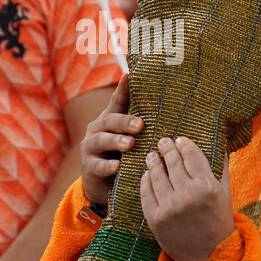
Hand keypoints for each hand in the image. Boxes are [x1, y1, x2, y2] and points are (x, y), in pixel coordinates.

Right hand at [80, 74, 142, 206]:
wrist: (103, 184)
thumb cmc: (123, 155)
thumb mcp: (131, 137)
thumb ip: (143, 123)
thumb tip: (170, 106)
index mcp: (110, 119)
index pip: (117, 101)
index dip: (123, 89)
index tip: (130, 76)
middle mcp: (97, 130)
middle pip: (109, 121)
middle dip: (124, 121)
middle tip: (140, 125)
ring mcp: (91, 148)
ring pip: (101, 141)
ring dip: (116, 141)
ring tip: (130, 144)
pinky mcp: (89, 167)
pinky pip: (98, 166)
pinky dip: (108, 166)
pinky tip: (118, 167)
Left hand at [141, 136, 234, 260]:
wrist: (209, 256)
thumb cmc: (219, 221)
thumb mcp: (225, 193)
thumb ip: (221, 167)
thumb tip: (218, 142)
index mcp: (207, 186)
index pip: (191, 155)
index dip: (184, 144)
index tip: (180, 139)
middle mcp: (187, 195)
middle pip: (173, 162)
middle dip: (167, 148)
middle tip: (163, 141)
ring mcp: (169, 207)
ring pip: (157, 175)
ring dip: (153, 161)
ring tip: (152, 155)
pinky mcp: (155, 219)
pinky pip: (146, 193)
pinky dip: (145, 181)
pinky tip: (147, 174)